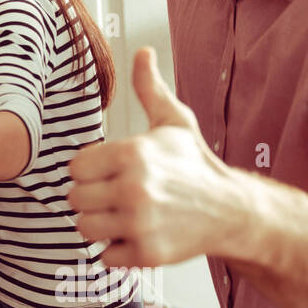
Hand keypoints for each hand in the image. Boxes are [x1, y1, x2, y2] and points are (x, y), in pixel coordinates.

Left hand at [67, 47, 243, 267]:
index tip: (107, 172)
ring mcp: (140, 223)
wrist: (233, 210)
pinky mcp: (147, 253)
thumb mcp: (175, 122)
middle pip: (75, 199)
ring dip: (100, 224)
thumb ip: (149, 89)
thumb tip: (143, 52)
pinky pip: (104, 255)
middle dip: (92, 198)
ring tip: (123, 215)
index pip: (75, 168)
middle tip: (115, 195)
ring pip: (84, 228)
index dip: (89, 171)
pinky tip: (136, 234)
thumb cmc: (196, 165)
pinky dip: (116, 249)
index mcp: (131, 153)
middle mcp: (133, 188)